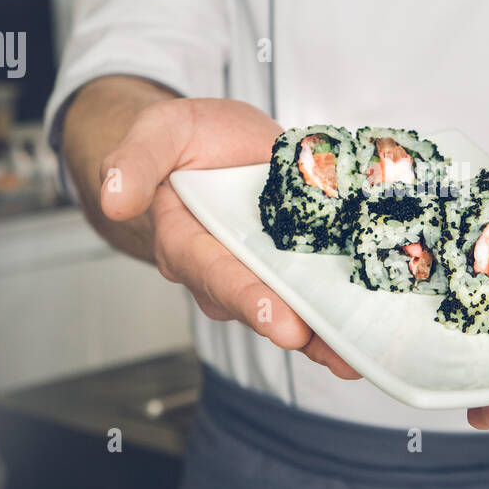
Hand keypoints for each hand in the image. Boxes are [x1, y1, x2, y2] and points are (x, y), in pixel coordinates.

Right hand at [100, 97, 359, 379]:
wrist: (218, 144)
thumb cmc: (188, 141)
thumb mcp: (160, 131)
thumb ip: (134, 161)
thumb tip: (115, 201)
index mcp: (188, 241)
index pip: (216, 274)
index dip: (248, 299)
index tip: (279, 321)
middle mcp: (228, 267)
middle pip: (260, 304)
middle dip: (291, 325)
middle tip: (323, 342)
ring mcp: (266, 270)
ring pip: (293, 310)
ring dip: (323, 337)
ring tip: (355, 357)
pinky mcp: (297, 264)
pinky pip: (318, 295)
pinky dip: (344, 316)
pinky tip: (372, 335)